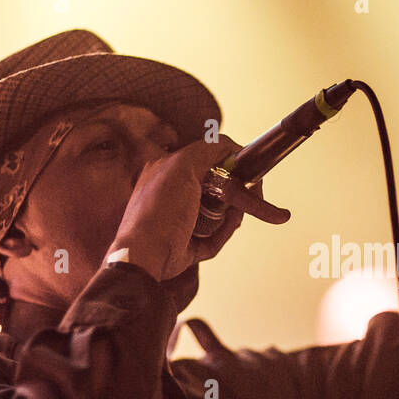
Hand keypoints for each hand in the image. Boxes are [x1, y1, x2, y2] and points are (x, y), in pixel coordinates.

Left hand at [109, 135, 289, 281]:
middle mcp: (175, 193)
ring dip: (232, 213)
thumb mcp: (181, 167)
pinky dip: (225, 231)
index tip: (248, 169)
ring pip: (221, 211)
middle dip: (236, 192)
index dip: (230, 162)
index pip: (207, 158)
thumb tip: (228, 143)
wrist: (147, 255)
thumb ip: (206, 149)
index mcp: (168, 170)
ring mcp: (183, 219)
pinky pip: (217, 234)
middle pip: (218, 186)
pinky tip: (225, 228)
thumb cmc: (158, 211)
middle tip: (251, 195)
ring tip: (236, 214)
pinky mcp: (190, 243)